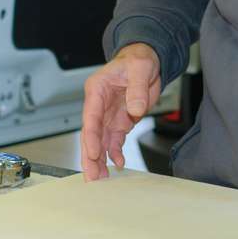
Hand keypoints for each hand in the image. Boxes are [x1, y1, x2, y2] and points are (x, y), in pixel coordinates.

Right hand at [80, 43, 160, 180]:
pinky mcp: (119, 121)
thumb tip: (135, 109)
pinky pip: (114, 141)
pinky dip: (115, 153)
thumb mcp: (140, 67)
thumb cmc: (138, 60)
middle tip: (91, 176)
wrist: (146, 61)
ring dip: (99, 160)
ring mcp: (108, 115)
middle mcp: (98, 104)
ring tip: (100, 179)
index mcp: (97, 89)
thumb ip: (137, 89)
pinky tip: (118, 164)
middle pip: (91, 134)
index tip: (94, 153)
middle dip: (90, 156)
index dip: (91, 137)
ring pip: (100, 142)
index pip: (91, 117)